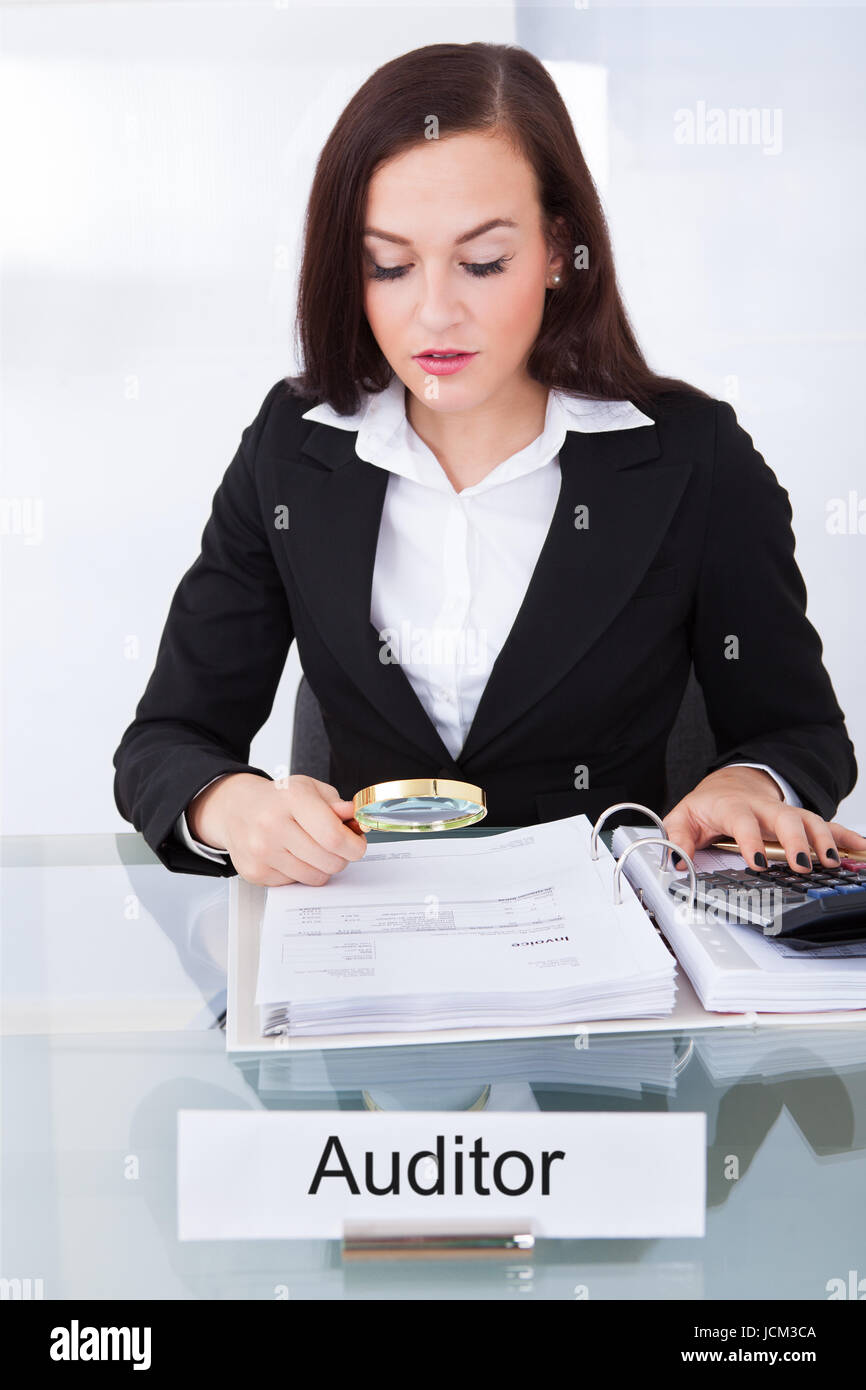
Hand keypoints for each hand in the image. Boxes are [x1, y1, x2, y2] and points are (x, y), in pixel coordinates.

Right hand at [188, 773, 366, 885]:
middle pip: (329, 861)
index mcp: (292, 800)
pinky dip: (301, 872)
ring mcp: (262, 852)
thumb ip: (337, 805)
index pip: (333, 836)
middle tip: (335, 846)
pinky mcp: (255, 872)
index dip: (354, 845)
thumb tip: (356, 822)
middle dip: (342, 857)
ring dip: (322, 867)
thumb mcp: (309, 789)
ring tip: (312, 849)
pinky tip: (291, 855)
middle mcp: (273, 826)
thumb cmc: (277, 799)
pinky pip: (296, 883)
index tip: (357, 845)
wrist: (235, 808)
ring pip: (315, 877)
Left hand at [662, 766, 865, 873]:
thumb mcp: (683, 817)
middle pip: (785, 818)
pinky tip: (861, 849)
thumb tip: (676, 863)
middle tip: (804, 865)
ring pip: (810, 820)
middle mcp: (763, 807)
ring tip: (833, 862)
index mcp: (733, 806)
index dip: (750, 841)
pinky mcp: (799, 820)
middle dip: (797, 840)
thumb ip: (677, 839)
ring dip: (824, 840)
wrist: (729, 783)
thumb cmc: (707, 804)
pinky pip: (827, 826)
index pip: (743, 821)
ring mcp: (785, 813)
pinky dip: (846, 837)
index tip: (757, 862)